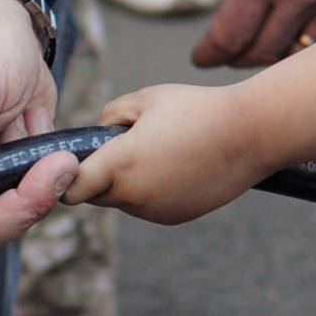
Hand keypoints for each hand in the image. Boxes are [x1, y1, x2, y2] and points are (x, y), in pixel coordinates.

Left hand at [69, 81, 277, 225]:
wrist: (249, 135)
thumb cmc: (196, 109)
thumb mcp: (146, 98)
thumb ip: (109, 116)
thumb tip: (97, 137)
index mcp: (122, 163)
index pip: (71, 187)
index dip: (65, 175)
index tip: (70, 161)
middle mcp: (134, 195)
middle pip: (94, 195)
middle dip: (97, 175)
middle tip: (120, 146)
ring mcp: (154, 211)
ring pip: (121, 201)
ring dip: (124, 183)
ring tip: (156, 151)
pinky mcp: (173, 217)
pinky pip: (146, 206)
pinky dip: (149, 191)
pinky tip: (174, 165)